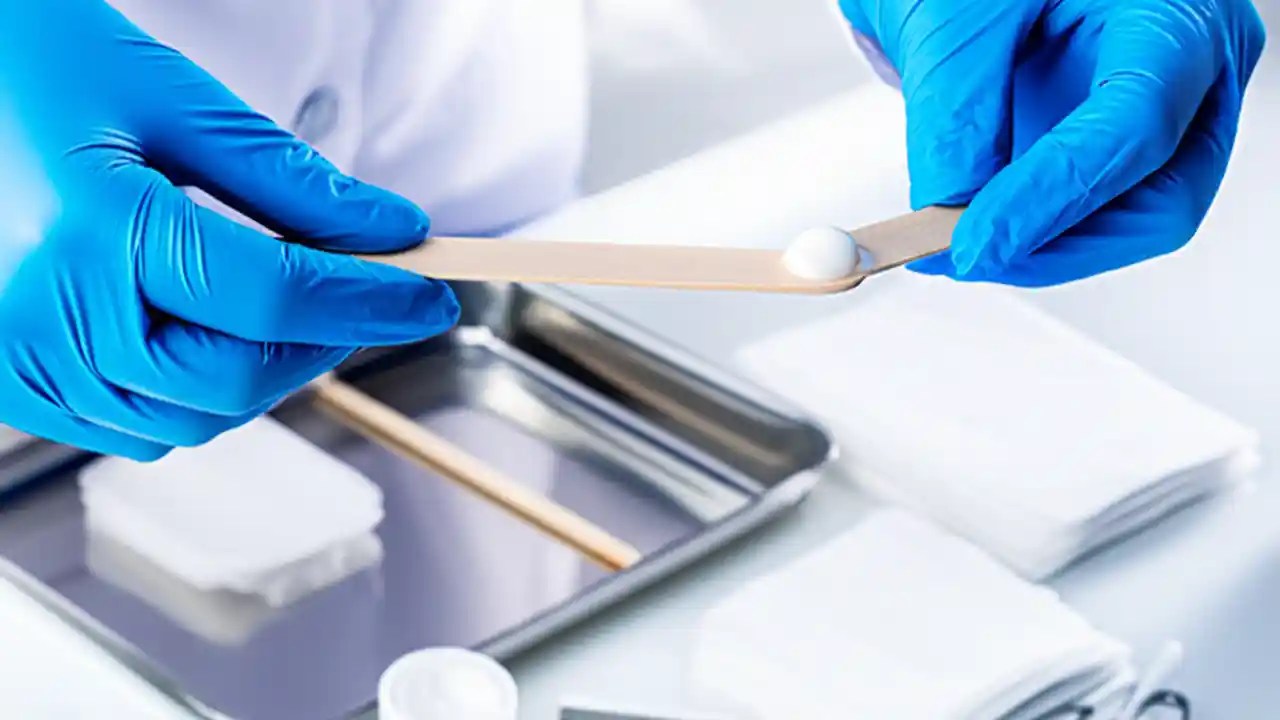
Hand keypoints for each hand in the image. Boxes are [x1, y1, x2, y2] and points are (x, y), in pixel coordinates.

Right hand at [0, 1, 458, 459]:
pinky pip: (139, 424)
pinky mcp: (7, 383)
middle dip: (325, 343)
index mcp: (92, 230)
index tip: (430, 294)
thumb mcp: (169, 100)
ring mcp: (18, 362)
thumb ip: (289, 179)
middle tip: (370, 296)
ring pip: (194, 418)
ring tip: (294, 308)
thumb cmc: (28, 62)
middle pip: (236, 379)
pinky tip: (214, 333)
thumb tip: (391, 231)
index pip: (274, 298)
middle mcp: (46, 317)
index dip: (370, 300)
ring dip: (268, 374)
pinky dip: (200, 393)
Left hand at [839, 0, 1265, 285]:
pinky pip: (1098, 217)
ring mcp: (1169, 115)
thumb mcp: (955, 8)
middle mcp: (1192, 68)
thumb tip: (948, 202)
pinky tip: (978, 229)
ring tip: (955, 241)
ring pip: (1131, 223)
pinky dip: (1035, 234)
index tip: (972, 241)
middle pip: (1160, 199)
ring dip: (1041, 246)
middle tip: (960, 256)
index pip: (1135, 121)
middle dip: (1055, 242)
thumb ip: (954, 102)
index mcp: (1171, 10)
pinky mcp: (1127, 149)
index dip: (1052, 195)